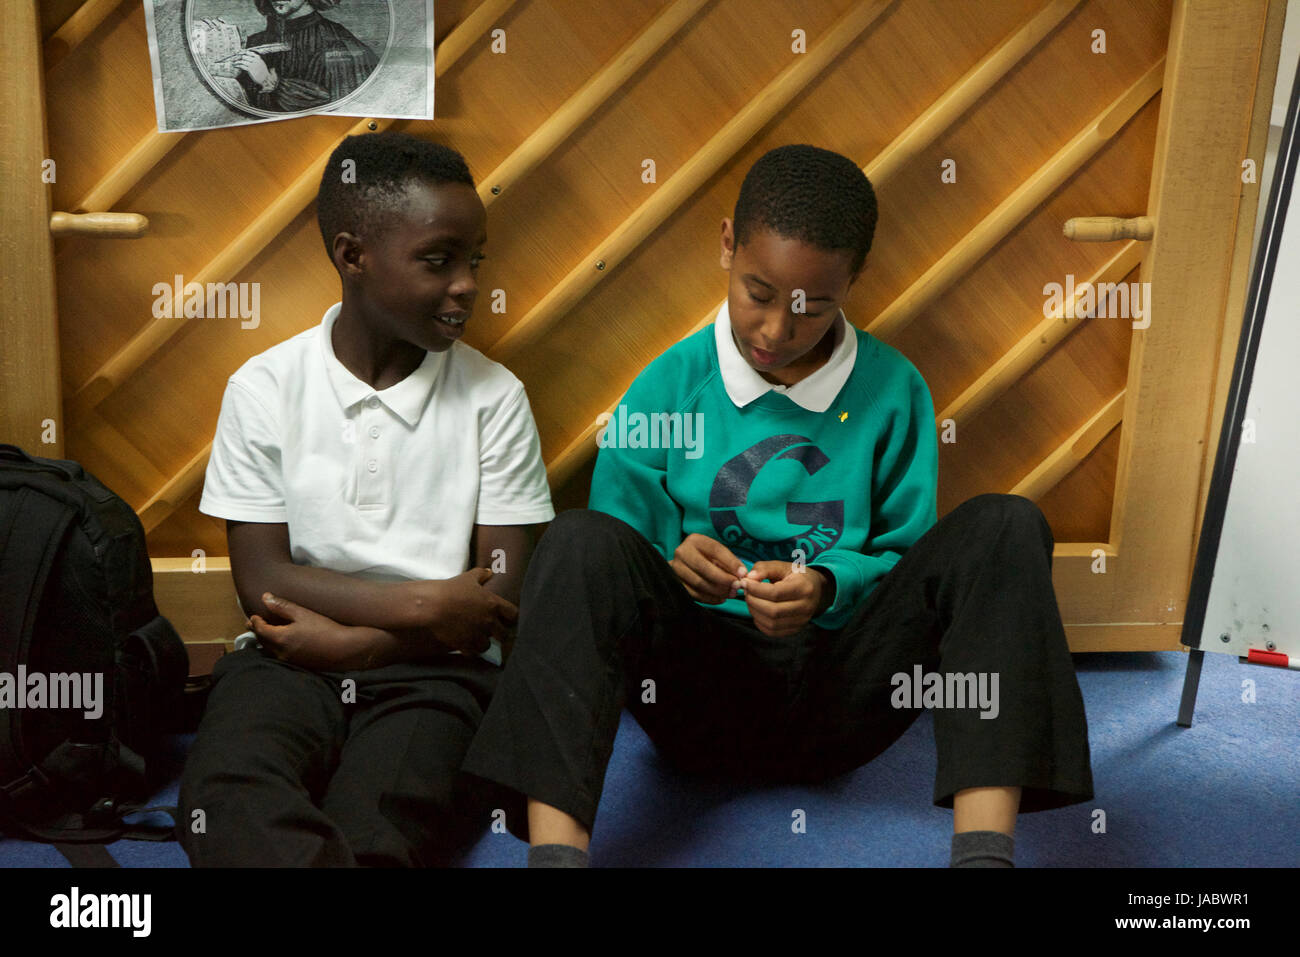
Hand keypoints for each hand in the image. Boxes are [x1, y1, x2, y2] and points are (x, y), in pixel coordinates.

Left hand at [234, 50, 269, 85]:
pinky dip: (238, 65)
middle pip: (244, 56)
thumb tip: (250, 56)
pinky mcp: (250, 69)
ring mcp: (252, 64)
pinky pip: (242, 66)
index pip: (248, 52)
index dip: (243, 52)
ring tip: (234, 63)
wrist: (266, 79)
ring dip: (237, 62)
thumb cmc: (263, 72)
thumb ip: (256, 59)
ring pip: (242, 61)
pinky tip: (235, 66)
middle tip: (235, 58)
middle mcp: (255, 60)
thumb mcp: (261, 63)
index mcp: (258, 58)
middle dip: (239, 57)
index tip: (238, 52)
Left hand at [249, 593, 381, 670]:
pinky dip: (274, 647)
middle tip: (252, 623)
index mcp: (280, 638)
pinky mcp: (297, 664)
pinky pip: (279, 655)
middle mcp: (280, 652)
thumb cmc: (324, 629)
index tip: (253, 615)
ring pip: (269, 649)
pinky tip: (280, 642)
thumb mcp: (303, 613)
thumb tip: (265, 597)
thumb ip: (282, 606)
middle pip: (262, 641)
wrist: (344, 649)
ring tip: (264, 632)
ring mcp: (289, 660)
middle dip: (257, 631)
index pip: (260, 629)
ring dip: (265, 640)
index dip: (255, 621)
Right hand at [398, 569, 518, 654]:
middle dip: (499, 634)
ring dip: (483, 643)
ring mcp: (478, 634)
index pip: (513, 615)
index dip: (510, 617)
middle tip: (493, 633)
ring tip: (477, 639)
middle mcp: (489, 621)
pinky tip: (466, 645)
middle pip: (504, 634)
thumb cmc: (451, 590)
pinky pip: (473, 653)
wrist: (433, 606)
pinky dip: (470, 650)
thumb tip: (489, 572)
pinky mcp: (465, 644)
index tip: (506, 619)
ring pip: (487, 646)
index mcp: (493, 604)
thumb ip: (481, 574)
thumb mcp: (467, 578)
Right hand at [669, 534, 748, 603]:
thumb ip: (730, 562)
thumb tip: (742, 574)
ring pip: (699, 582)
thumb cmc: (707, 558)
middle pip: (704, 567)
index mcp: (695, 540)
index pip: (715, 550)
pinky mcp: (675, 583)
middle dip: (724, 579)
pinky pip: (694, 594)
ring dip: (718, 591)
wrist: (686, 564)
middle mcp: (682, 552)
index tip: (742, 574)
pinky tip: (720, 598)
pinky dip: (710, 598)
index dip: (731, 563)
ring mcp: (676, 568)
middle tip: (737, 586)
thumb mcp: (717, 554)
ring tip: (731, 593)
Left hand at [740, 562, 834, 636]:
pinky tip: (757, 610)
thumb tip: (748, 578)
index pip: (775, 593)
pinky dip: (760, 622)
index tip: (745, 582)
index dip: (756, 589)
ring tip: (751, 600)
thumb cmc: (796, 576)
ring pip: (771, 624)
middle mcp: (806, 607)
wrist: (816, 590)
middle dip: (753, 601)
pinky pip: (772, 632)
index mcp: (804, 587)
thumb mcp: (783, 566)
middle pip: (773, 611)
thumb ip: (765, 568)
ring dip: (755, 612)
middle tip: (746, 592)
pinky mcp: (795, 629)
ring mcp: (802, 621)